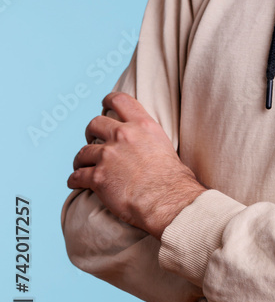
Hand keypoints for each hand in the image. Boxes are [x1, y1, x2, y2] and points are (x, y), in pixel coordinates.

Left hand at [67, 92, 206, 239]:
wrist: (167, 201)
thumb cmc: (173, 180)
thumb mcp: (165, 146)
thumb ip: (150, 139)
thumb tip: (148, 147)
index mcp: (142, 125)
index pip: (120, 100)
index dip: (108, 100)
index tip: (104, 105)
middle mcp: (123, 135)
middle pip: (95, 123)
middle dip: (91, 132)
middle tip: (93, 141)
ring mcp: (108, 156)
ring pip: (83, 151)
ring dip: (81, 159)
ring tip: (82, 166)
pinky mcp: (98, 177)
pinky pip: (77, 176)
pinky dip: (74, 180)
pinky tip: (74, 183)